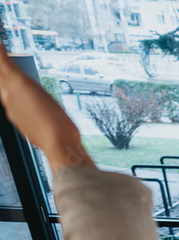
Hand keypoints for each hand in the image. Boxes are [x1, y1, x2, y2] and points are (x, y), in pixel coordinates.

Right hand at [0, 42, 92, 170]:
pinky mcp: (20, 83)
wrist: (59, 145)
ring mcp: (12, 92)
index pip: (5, 91)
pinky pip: (4, 62)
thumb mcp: (44, 130)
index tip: (3, 73)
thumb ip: (40, 122)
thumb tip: (46, 125)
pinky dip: (1, 52)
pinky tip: (0, 42)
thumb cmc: (58, 141)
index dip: (3, 82)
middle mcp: (9, 101)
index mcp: (15, 112)